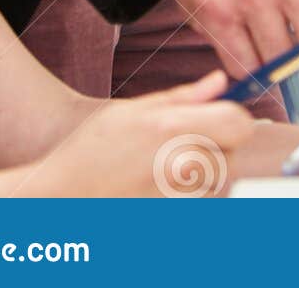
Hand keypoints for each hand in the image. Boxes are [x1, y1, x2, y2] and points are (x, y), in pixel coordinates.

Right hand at [20, 72, 253, 196]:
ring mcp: (175, 198)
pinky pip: (198, 206)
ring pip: (216, 183)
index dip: (234, 120)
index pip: (237, 124)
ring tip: (170, 169)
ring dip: (204, 175)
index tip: (221, 121)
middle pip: (231, 155)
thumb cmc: (92, 148)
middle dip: (218, 148)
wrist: (61, 195)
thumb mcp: (134, 110)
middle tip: (187, 146)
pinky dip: (190, 198)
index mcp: (170, 128)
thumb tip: (220, 82)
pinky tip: (163, 190)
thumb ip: (183, 97)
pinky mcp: (171, 217)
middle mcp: (177, 164)